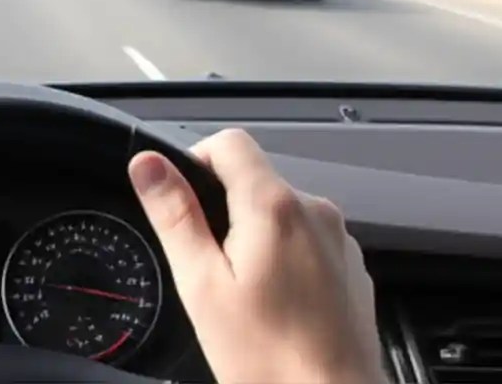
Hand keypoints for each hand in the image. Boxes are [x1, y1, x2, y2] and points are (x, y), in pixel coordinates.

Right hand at [128, 129, 384, 383]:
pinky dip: (285, 259)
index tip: (185, 211)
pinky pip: (306, 241)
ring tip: (245, 297)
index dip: (196, 164)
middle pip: (254, 179)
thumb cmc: (266, 358)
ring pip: (280, 213)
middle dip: (223, 212)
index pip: (229, 142)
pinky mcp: (352, 267)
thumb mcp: (202, 286)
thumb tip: (148, 162)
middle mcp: (315, 210)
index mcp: (274, 206)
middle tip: (211, 272)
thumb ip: (175, 216)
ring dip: (255, 238)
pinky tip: (278, 307)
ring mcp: (339, 239)